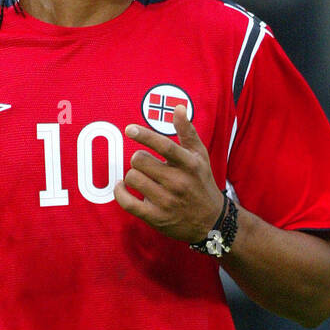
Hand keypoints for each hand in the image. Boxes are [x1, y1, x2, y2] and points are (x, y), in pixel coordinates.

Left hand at [113, 103, 223, 241]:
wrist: (211, 221)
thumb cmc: (201, 183)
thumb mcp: (200, 156)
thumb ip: (187, 132)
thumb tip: (179, 107)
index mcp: (189, 164)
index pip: (164, 145)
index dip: (144, 135)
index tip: (130, 129)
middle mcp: (178, 183)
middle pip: (140, 160)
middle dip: (138, 160)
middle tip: (144, 164)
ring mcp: (166, 201)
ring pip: (132, 179)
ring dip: (131, 175)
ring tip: (140, 177)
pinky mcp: (156, 217)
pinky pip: (127, 203)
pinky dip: (119, 192)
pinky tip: (121, 187)